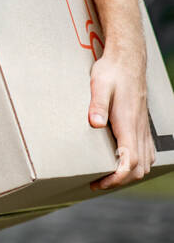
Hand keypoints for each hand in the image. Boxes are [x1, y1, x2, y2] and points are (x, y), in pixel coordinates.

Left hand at [87, 48, 155, 189]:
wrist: (127, 60)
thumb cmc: (111, 72)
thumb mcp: (99, 86)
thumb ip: (97, 105)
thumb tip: (95, 124)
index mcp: (128, 124)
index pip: (130, 162)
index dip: (117, 178)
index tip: (98, 182)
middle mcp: (139, 129)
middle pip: (139, 168)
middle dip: (120, 180)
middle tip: (97, 181)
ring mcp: (143, 127)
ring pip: (146, 162)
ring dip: (129, 173)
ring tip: (107, 175)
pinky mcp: (142, 124)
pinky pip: (147, 151)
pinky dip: (137, 163)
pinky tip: (122, 160)